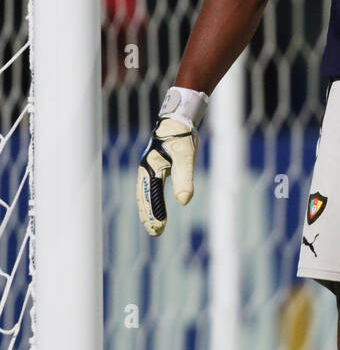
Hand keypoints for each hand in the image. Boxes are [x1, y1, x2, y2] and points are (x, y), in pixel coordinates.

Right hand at [137, 87, 207, 236]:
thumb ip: (184, 178)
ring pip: (144, 193)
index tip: (159, 229)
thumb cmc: (182, 136)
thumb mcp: (186, 157)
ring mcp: (148, 166)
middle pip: (144, 197)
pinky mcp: (154, 164)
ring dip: (148, 209)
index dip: (155, 213)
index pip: (152, 196)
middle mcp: (146, 168)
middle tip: (155, 232)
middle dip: (149, 215)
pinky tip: (154, 204)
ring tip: (153, 224)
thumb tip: (184, 201)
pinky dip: (149, 198)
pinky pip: (148, 186)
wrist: (178, 117)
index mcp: (151, 168)